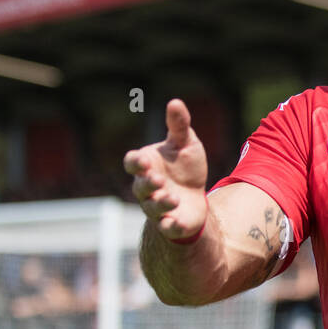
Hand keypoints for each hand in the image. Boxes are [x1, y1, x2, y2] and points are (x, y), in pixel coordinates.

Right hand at [123, 98, 208, 239]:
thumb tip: (175, 101)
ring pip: (152, 207)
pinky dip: (170, 225)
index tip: (143, 159)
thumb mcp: (185, 143)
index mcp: (146, 165)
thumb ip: (178, 126)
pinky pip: (166, 227)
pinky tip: (176, 223)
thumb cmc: (184, 166)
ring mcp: (157, 206)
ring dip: (160, 203)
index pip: (132, 163)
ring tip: (171, 198)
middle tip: (157, 179)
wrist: (196, 194)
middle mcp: (146, 187)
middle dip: (147, 183)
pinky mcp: (170, 223)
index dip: (135, 162)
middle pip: (140, 186)